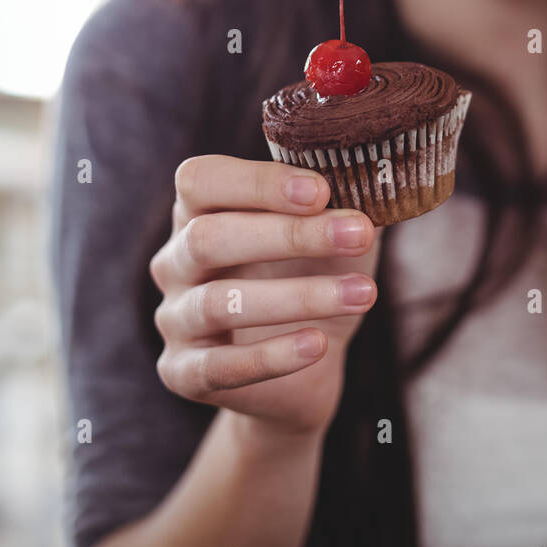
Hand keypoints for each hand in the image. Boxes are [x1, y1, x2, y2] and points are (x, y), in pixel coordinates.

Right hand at [149, 156, 381, 435]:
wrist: (310, 363)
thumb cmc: (314, 275)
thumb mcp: (330, 232)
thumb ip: (339, 200)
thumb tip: (371, 173)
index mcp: (198, 211)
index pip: (202, 179)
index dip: (258, 183)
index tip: (323, 191)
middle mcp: (174, 261)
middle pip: (208, 238)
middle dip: (289, 235)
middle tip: (358, 234)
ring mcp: (175, 319)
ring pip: (219, 302)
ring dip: (297, 296)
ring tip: (364, 293)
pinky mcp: (183, 373)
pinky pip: (220, 366)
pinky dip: (273, 355)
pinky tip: (319, 345)